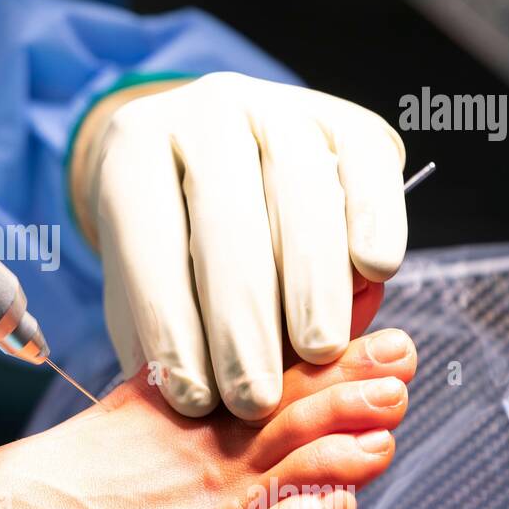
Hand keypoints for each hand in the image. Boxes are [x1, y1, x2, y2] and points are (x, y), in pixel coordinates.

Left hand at [69, 71, 406, 419]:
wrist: (210, 152)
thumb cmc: (170, 240)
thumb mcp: (140, 282)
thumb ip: (158, 333)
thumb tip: (189, 402)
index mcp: (134, 153)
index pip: (148, 247)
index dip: (171, 329)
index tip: (194, 401)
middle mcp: (203, 113)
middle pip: (227, 226)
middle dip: (242, 325)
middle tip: (255, 400)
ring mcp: (278, 107)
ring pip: (302, 200)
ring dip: (311, 287)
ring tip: (315, 355)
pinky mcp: (346, 118)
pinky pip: (367, 171)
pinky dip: (374, 223)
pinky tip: (372, 275)